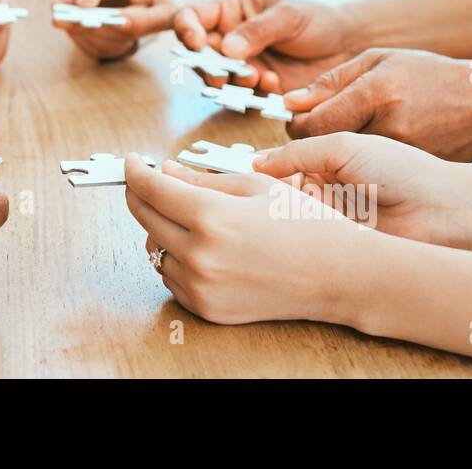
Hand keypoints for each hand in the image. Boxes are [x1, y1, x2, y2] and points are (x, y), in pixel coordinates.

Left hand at [53, 0, 179, 59]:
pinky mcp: (121, 45)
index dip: (143, 21)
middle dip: (95, 25)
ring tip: (59, 11)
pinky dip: (78, 38)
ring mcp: (139, 36)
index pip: (165, 16)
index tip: (120, 20)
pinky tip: (64, 19)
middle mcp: (156, 19)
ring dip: (82, 33)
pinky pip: (100, 52)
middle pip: (131, 34)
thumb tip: (83, 3)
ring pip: (112, 47)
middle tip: (61, 13)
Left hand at [124, 154, 367, 325]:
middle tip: (147, 182)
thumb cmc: (304, 222)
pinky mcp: (207, 309)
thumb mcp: (254, 186)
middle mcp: (200, 255)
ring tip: (185, 216)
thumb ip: (201, 180)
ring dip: (159, 229)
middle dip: (140, 195)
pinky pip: (171, 278)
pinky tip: (199, 246)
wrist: (339, 275)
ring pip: (154, 250)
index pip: (151, 189)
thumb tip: (162, 172)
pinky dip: (175, 259)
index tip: (132, 162)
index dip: (135, 171)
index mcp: (211, 217)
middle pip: (144, 219)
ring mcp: (202, 287)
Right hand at [174, 0, 353, 92]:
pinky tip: (274, 85)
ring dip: (229, 82)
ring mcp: (240, 66)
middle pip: (197, 54)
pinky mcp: (255, 89)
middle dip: (207, 65)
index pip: (192, 16)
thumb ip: (257, 30)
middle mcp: (228, 40)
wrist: (345, 48)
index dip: (186, 29)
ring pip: (215, 78)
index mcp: (230, 12)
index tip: (197, 43)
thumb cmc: (315, 21)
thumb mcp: (288, 16)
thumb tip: (227, 48)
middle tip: (223, 73)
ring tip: (255, 78)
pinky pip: (241, 97)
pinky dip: (252, 94)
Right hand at [252, 132, 465, 245]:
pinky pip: (302, 238)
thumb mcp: (345, 146)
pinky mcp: (333, 244)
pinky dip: (288, 234)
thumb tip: (256, 161)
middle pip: (274, 192)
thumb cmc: (403, 170)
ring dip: (270, 213)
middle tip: (231, 193)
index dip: (254, 167)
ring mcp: (326, 218)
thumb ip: (299, 151)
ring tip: (254, 209)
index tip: (227, 170)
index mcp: (324, 161)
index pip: (278, 163)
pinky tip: (278, 228)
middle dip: (255, 192)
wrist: (441, 211)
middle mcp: (322, 190)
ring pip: (284, 216)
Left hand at [284, 48, 471, 162]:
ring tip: (343, 144)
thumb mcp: (378, 61)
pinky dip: (359, 171)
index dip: (297, 124)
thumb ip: (331, 81)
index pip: (315, 122)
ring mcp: (403, 155)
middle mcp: (389, 126)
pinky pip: (369, 177)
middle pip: (326, 148)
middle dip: (310, 144)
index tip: (297, 119)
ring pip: (345, 167)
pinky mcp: (411, 174)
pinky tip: (368, 159)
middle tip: (313, 135)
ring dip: (333, 160)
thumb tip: (290, 102)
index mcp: (377, 93)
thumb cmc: (428, 76)